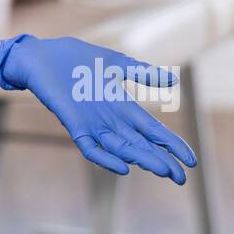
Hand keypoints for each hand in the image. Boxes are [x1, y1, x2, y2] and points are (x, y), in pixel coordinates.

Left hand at [0, 34, 196, 183]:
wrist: (43, 55)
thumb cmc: (77, 59)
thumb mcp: (115, 63)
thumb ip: (142, 73)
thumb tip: (174, 81)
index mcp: (123, 106)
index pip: (153, 131)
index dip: (172, 145)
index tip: (190, 160)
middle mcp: (111, 119)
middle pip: (141, 144)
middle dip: (161, 160)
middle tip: (181, 178)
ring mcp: (93, 123)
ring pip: (122, 148)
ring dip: (141, 160)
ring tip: (162, 170)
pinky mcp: (73, 124)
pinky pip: (91, 147)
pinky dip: (106, 158)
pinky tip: (123, 167)